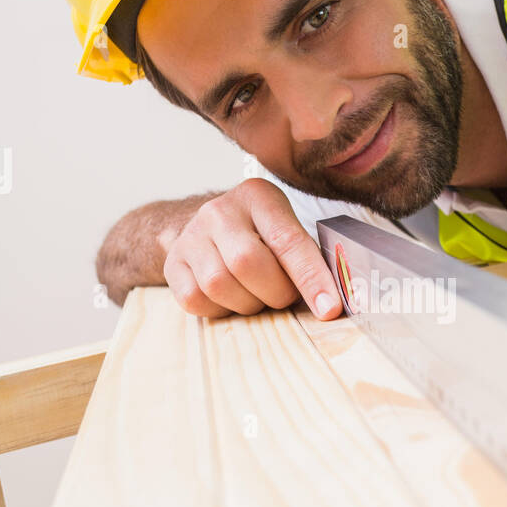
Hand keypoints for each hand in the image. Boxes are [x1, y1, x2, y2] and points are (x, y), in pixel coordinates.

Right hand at [161, 178, 342, 319]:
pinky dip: (220, 310)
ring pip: (220, 285)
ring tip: (256, 295)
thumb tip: (332, 299)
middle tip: (283, 296)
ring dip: (248, 304)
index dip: (311, 278)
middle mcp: (219, 211)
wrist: (203, 229)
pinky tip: (231, 298)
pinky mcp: (173, 263)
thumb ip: (305, 255)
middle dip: (275, 292)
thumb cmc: (258, 235)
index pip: (288, 240)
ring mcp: (191, 236)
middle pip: (248, 264)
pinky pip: (196, 300)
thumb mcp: (283, 228)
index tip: (329, 308)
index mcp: (258, 196)